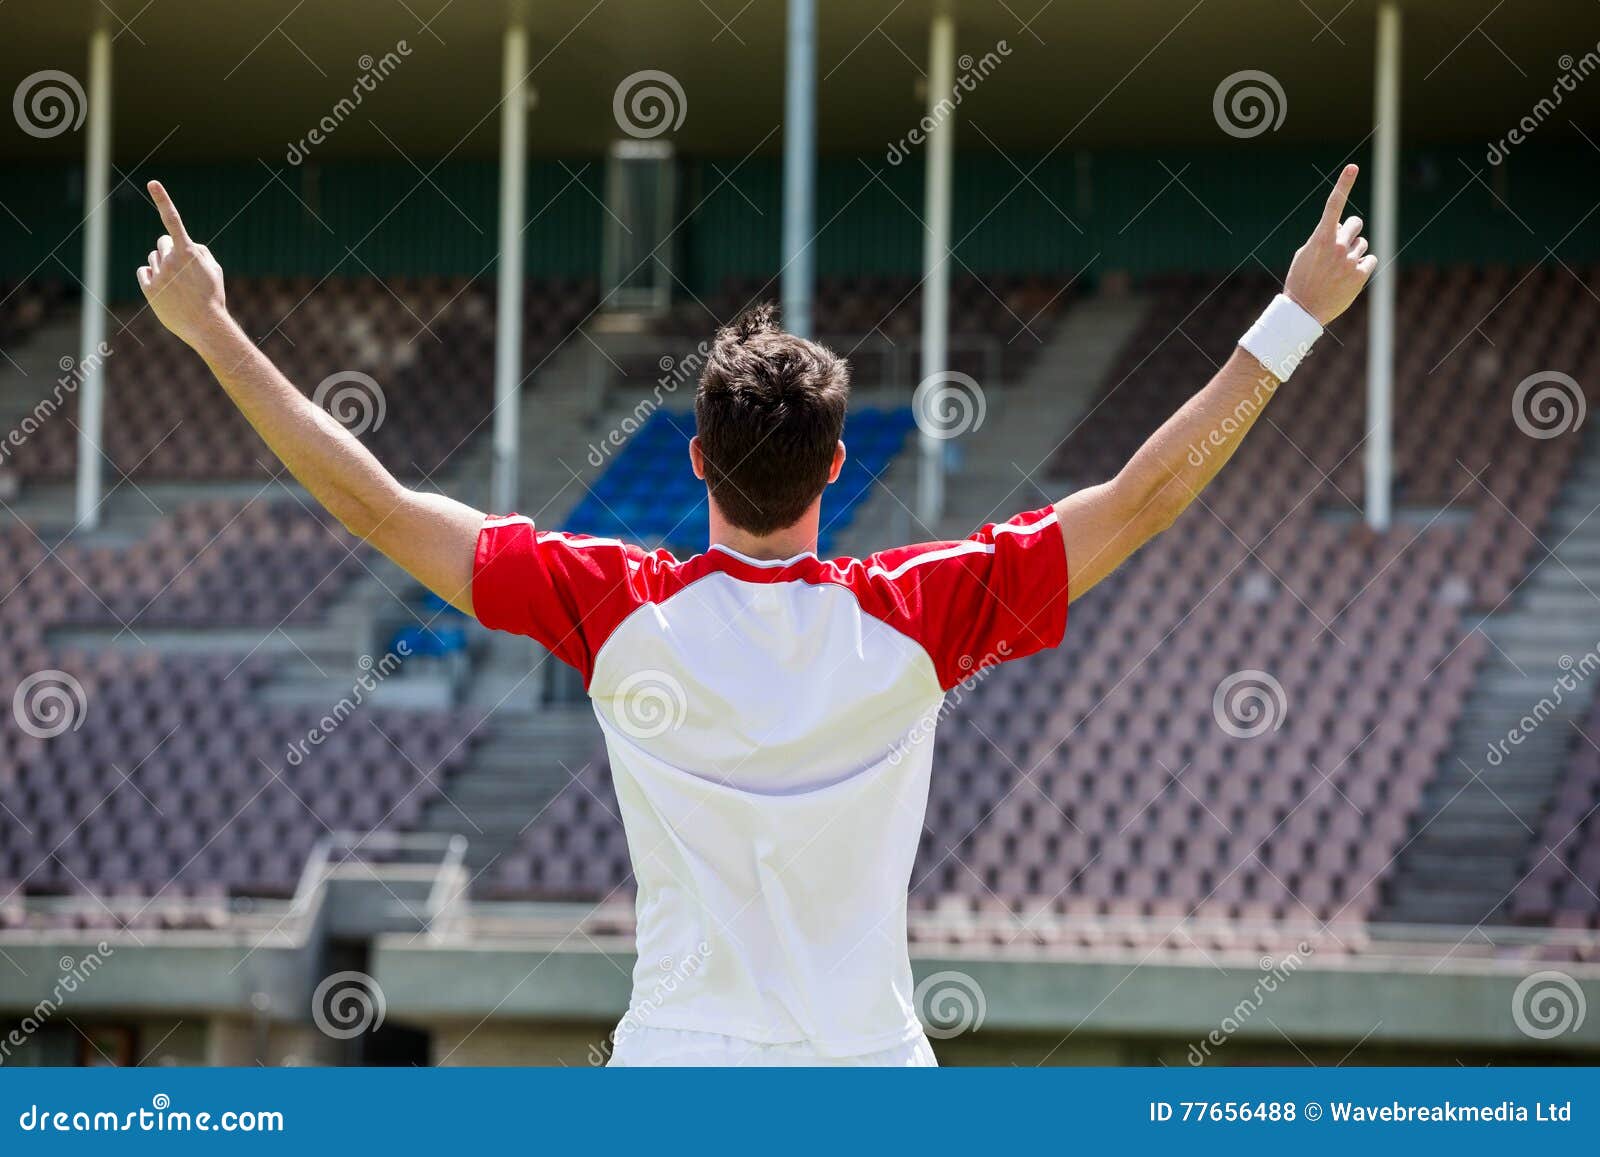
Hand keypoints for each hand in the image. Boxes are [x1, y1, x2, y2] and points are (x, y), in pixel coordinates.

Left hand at [137, 181, 231, 352]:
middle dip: (170, 251)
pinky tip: (165, 291)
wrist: (206, 325)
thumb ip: (199, 251)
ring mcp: (158, 274)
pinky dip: (151, 278)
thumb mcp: (214, 269)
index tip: (152, 182)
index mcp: (188, 252)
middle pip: (162, 243)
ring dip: (163, 266)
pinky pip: (144, 272)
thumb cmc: (213, 296)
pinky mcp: (148, 288)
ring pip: (154, 258)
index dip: (162, 199)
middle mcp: (170, 259)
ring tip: (178, 286)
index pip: (172, 220)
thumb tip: (184, 245)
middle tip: (181, 268)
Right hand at [1283, 164, 1377, 325]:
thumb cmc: (1301, 280)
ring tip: (1338, 269)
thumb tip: (1344, 226)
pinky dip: (1362, 266)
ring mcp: (1350, 260)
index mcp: (1321, 238)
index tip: (1353, 167)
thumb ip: (1324, 236)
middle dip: (1350, 231)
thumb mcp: (1305, 254)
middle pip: (1355, 224)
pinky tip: (1348, 278)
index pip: (1334, 205)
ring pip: (1362, 244)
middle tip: (1340, 246)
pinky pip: (1370, 260)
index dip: (1343, 184)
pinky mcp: (1360, 275)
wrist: (1303, 311)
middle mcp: (1337, 245)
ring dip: (1354, 252)